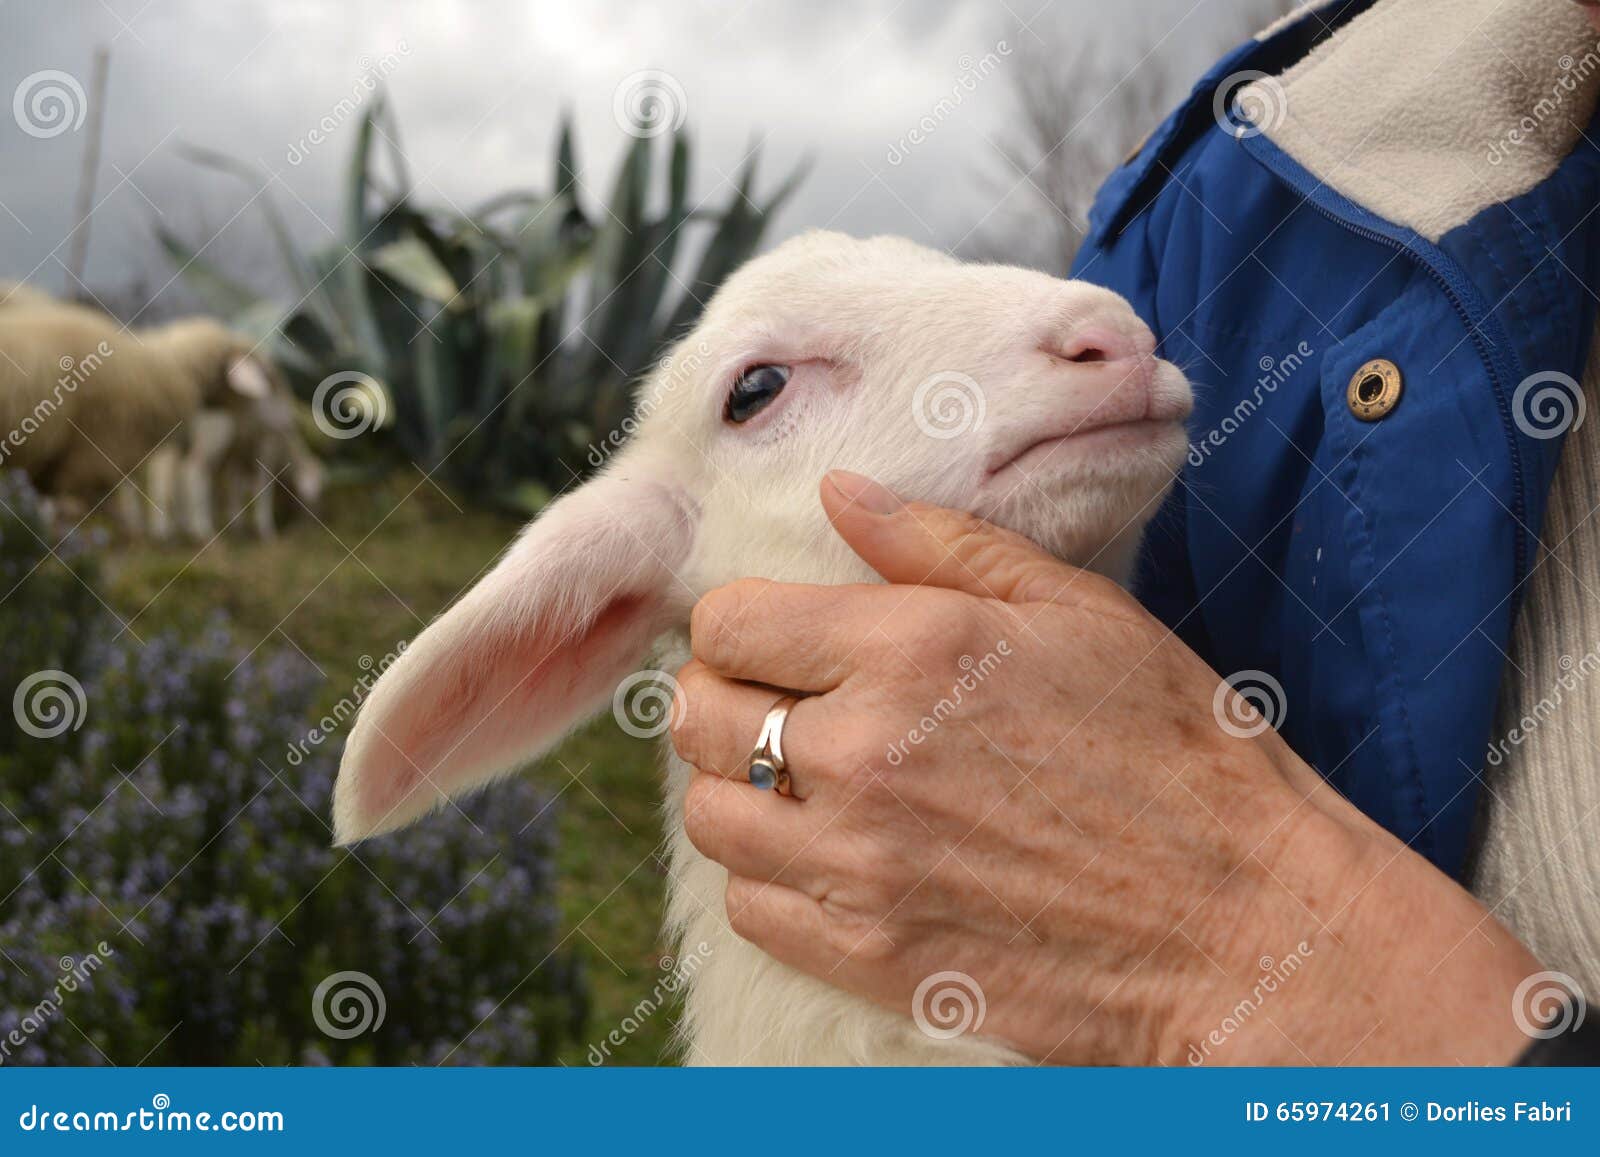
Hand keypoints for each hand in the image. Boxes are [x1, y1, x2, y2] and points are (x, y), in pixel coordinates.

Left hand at [671, 470, 1541, 1064]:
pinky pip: (750, 910)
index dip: (741, 621)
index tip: (779, 635)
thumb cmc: (1177, 753)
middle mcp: (863, 758)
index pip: (727, 623)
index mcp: (909, 651)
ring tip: (804, 777)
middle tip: (778, 700)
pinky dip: (770, 878)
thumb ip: (940, 544)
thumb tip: (840, 491)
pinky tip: (831, 855)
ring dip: (739, 786)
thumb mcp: (1075, 611)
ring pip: (710, 817)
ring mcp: (859, 867)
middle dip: (722, 694)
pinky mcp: (871, 956)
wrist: (1243, 923)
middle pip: (695, 717)